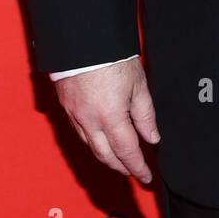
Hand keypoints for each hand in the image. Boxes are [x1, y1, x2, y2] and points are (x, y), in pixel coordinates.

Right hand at [54, 57, 159, 183]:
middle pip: (106, 155)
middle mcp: (90, 121)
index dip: (137, 167)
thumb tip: (152, 138)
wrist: (82, 41)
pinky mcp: (66, 107)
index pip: (127, 152)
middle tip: (132, 173)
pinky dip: (91, 143)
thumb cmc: (112, 58)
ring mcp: (75, 115)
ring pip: (90, 146)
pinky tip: (99, 142)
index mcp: (111, 117)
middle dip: (120, 167)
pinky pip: (79, 133)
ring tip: (118, 162)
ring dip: (105, 158)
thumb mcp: (138, 85)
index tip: (145, 176)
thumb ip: (145, 115)